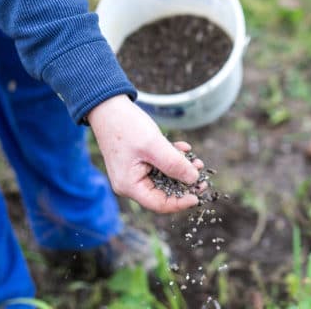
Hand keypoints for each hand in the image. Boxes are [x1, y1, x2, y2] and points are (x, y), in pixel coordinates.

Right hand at [87, 95, 204, 212]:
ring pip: (164, 178)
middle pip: (163, 192)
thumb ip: (174, 164)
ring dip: (181, 169)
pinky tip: (183, 147)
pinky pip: (160, 165)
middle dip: (184, 183)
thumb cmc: (126, 126)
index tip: (198, 195)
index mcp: (129, 185)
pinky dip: (173, 158)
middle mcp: (131, 183)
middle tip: (201, 174)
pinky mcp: (139, 161)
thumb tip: (194, 179)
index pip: (159, 204)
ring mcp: (135, 172)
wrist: (109, 107)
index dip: (180, 202)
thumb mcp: (154, 145)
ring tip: (196, 160)